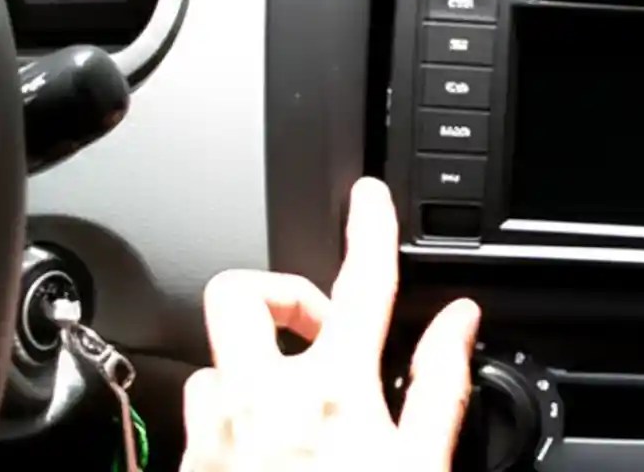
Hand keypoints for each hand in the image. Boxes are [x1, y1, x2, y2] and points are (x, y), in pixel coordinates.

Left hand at [181, 178, 480, 471]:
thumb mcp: (420, 465)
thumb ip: (439, 386)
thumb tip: (458, 321)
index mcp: (331, 394)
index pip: (358, 287)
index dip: (369, 230)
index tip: (369, 198)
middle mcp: (260, 403)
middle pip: (241, 295)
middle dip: (279, 294)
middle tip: (314, 326)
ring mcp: (213, 436)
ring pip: (215, 364)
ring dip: (253, 373)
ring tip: (293, 407)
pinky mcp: (185, 468)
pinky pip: (198, 419)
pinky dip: (232, 422)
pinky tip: (266, 452)